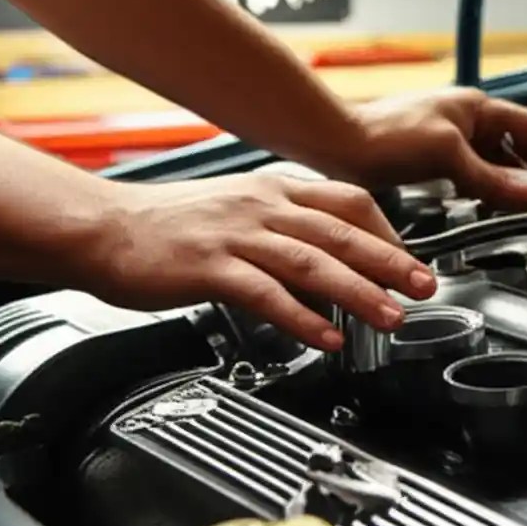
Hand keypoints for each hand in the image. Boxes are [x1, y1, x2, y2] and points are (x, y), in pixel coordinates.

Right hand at [81, 174, 437, 349]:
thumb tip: (327, 255)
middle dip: (391, 261)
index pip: (349, 201)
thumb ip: (283, 226)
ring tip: (390, 317)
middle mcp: (261, 206)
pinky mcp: (209, 267)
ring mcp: (236, 235)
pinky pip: (267, 294)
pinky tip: (327, 337)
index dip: (387, 231)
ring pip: (312, 263)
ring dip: (359, 292)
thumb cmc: (166, 225)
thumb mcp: (236, 209)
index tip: (409, 259)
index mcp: (273, 188)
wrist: (101, 227)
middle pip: (342, 232)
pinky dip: (303, 318)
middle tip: (425, 286)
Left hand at [336, 88, 526, 208]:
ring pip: (496, 165)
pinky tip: (482, 206)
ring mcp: (453, 140)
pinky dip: (484, 191)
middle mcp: (469, 121)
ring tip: (514, 207)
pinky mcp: (436, 161)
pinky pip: (473, 176)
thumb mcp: (448, 156)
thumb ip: (491, 178)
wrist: (340, 146)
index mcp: (478, 108)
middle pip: (519, 148)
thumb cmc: (385, 136)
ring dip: (508, 185)